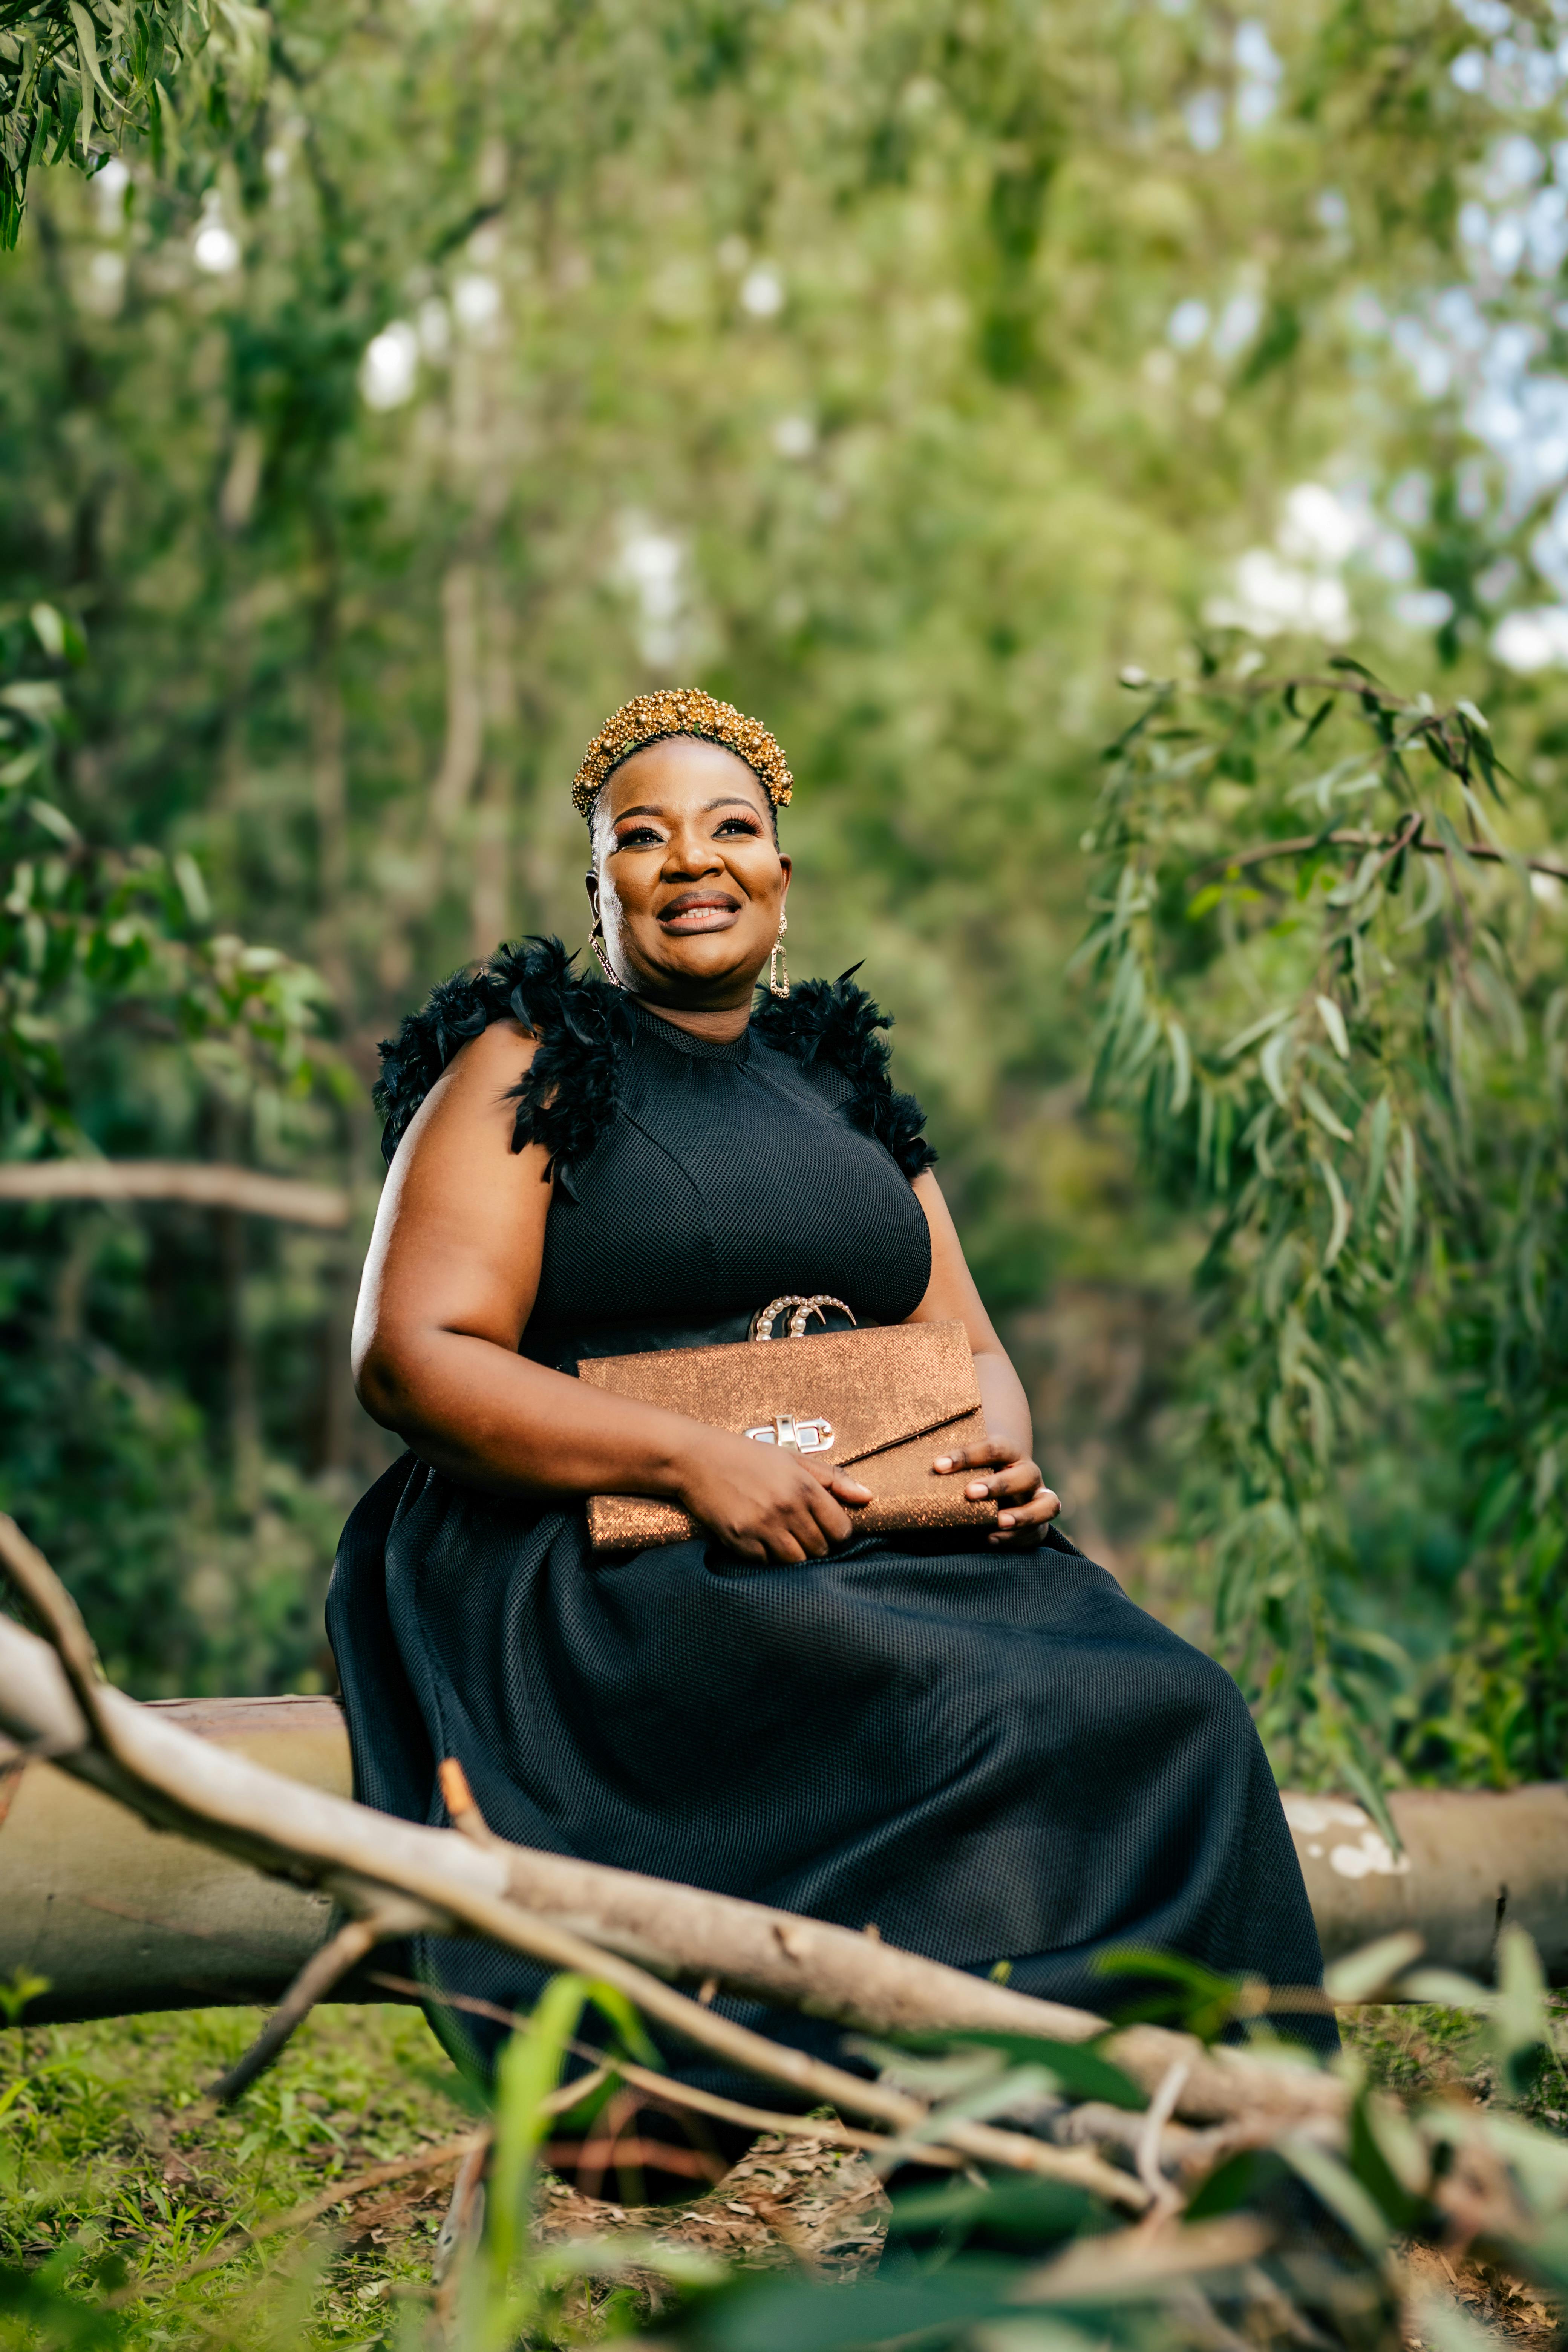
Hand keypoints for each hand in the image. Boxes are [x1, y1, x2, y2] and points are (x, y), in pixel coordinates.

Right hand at [676, 1430, 871, 1564]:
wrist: (696, 1459)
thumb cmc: (748, 1456)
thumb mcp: (793, 1458)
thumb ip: (833, 1478)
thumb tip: (868, 1497)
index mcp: (804, 1487)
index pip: (841, 1530)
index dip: (837, 1532)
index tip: (825, 1527)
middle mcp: (787, 1508)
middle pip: (820, 1549)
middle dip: (815, 1543)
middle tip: (799, 1530)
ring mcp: (763, 1527)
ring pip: (795, 1561)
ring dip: (792, 1553)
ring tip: (780, 1536)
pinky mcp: (740, 1541)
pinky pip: (766, 1564)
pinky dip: (766, 1556)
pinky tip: (758, 1538)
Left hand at [932, 1440, 1060, 1548]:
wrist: (1005, 1495)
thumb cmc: (976, 1476)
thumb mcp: (967, 1466)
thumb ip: (948, 1462)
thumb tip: (902, 1453)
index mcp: (1010, 1453)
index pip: (994, 1448)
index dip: (967, 1455)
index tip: (937, 1465)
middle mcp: (1028, 1474)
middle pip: (1022, 1475)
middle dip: (997, 1484)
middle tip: (969, 1493)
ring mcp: (1039, 1500)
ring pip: (1046, 1505)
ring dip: (1022, 1514)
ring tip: (998, 1520)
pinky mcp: (1040, 1525)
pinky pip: (1037, 1531)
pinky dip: (1016, 1538)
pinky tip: (992, 1540)